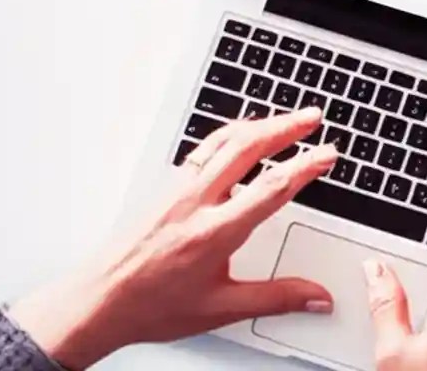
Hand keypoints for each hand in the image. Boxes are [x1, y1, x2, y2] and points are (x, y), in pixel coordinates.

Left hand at [9, 108, 338, 367]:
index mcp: (214, 232)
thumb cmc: (151, 306)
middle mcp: (195, 202)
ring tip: (284, 118)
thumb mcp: (221, 309)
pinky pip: (203, 149)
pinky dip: (229, 134)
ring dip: (258, 124)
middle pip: (247, 147)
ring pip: (223, 142)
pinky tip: (238, 135)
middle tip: (313, 118)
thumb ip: (276, 298)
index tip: (327, 153)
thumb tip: (315, 296)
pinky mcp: (165, 187)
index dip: (305, 166)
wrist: (99, 301)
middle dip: (285, 127)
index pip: (270, 187)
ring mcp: (178, 190)